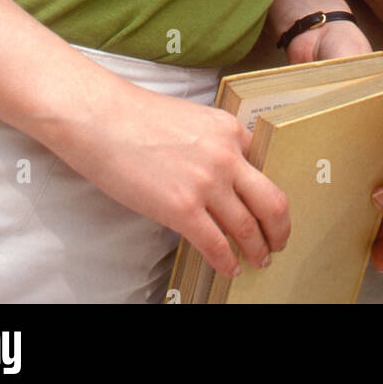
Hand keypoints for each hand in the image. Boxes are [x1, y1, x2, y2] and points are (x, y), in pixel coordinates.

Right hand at [51, 78, 289, 278]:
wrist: (102, 118)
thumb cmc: (138, 116)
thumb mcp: (192, 119)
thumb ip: (214, 143)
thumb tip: (223, 175)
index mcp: (230, 129)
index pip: (267, 166)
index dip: (270, 192)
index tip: (272, 209)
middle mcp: (226, 156)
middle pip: (272, 202)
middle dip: (280, 229)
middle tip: (279, 241)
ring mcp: (207, 184)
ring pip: (249, 228)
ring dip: (258, 249)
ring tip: (259, 259)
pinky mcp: (182, 209)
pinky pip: (216, 245)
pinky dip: (227, 261)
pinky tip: (230, 267)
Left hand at [286, 18, 382, 270]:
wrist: (314, 40)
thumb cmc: (346, 52)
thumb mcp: (364, 64)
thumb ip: (369, 77)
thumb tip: (372, 87)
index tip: (381, 200)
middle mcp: (364, 152)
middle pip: (378, 201)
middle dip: (380, 232)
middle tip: (376, 255)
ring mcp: (339, 156)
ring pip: (348, 201)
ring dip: (349, 230)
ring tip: (341, 255)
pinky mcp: (312, 153)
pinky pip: (315, 183)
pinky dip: (310, 202)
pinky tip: (301, 218)